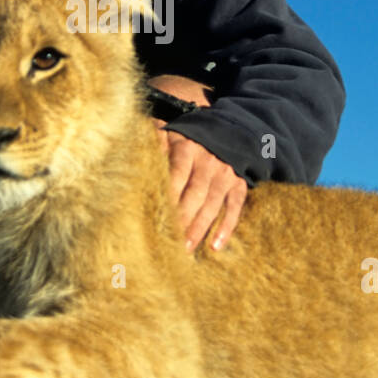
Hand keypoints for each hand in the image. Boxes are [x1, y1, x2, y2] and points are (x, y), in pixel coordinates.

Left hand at [156, 122, 247, 252]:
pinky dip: (226, 227)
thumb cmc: (189, 137)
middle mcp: (209, 161)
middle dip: (182, 218)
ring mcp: (225, 174)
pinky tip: (215, 245)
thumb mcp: (170, 132)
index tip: (157, 215)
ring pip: (212, 204)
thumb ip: (154, 142)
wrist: (227, 129)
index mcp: (188, 149)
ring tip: (186, 248)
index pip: (178, 173)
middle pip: (195, 193)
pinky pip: (234, 207)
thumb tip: (139, 153)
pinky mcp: (238, 184)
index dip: (169, 194)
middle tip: (169, 240)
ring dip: (200, 228)